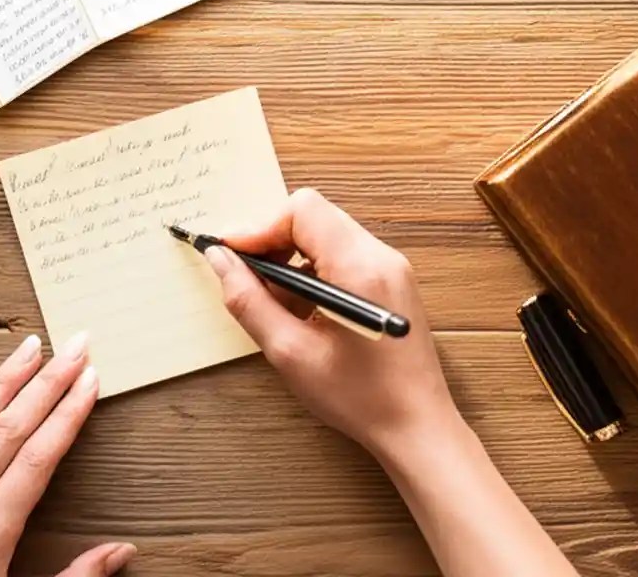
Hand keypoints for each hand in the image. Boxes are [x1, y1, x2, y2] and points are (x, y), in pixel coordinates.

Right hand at [205, 188, 457, 453]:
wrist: (417, 427)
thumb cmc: (362, 398)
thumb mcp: (291, 352)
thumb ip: (249, 301)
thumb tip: (220, 261)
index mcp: (360, 268)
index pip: (302, 210)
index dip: (259, 227)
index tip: (230, 254)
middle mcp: (381, 257)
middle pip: (314, 217)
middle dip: (272, 242)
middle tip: (247, 279)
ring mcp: (391, 268)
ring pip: (325, 236)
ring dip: (291, 261)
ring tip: (276, 305)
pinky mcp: (391, 282)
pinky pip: (342, 256)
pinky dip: (312, 273)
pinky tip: (302, 313)